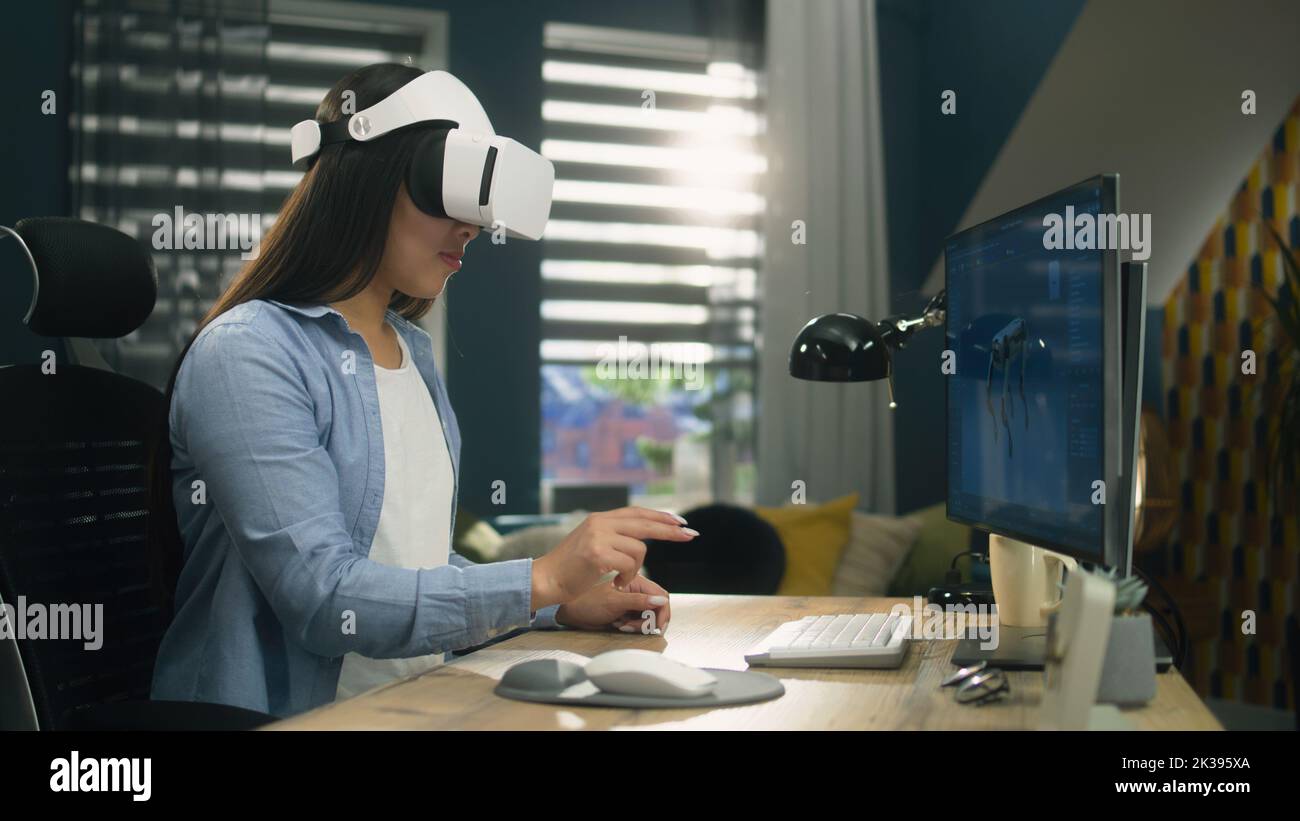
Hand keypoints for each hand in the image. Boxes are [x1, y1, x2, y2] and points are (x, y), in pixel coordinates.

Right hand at [531, 507, 695, 609]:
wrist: (546, 580)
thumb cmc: (570, 568)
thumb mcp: (592, 543)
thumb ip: (613, 536)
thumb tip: (639, 536)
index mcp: (599, 519)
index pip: (637, 512)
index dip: (660, 516)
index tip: (680, 522)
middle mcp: (600, 523)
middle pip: (645, 523)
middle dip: (671, 530)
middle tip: (690, 536)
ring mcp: (598, 537)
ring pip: (639, 549)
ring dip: (636, 569)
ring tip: (620, 579)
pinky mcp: (598, 554)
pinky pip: (629, 564)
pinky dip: (627, 576)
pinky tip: (615, 583)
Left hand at [556, 575, 671, 633]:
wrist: (571, 613)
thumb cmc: (586, 603)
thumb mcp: (614, 603)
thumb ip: (638, 602)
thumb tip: (660, 601)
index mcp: (635, 581)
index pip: (661, 595)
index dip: (662, 612)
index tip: (658, 627)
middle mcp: (636, 589)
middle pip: (657, 607)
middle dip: (649, 620)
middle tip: (635, 628)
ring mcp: (632, 601)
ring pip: (649, 616)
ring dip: (640, 625)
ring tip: (623, 626)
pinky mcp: (627, 611)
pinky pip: (639, 621)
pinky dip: (633, 626)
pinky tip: (620, 625)